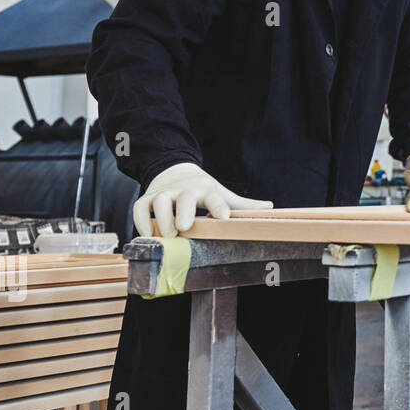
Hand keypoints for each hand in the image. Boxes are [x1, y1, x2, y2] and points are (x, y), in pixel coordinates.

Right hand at [134, 162, 272, 237]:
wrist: (174, 173)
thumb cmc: (202, 190)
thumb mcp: (222, 193)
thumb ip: (242, 204)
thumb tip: (270, 207)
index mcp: (206, 190)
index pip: (215, 197)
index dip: (220, 206)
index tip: (224, 217)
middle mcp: (184, 190)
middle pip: (184, 198)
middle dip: (184, 212)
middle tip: (185, 228)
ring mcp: (164, 193)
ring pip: (160, 202)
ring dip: (162, 219)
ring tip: (169, 236)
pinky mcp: (146, 198)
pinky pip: (140, 208)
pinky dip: (141, 221)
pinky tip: (147, 234)